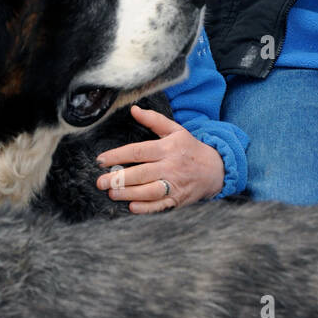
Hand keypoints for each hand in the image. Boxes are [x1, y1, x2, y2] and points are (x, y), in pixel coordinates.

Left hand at [96, 105, 224, 212]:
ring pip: (148, 191)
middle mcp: (170, 166)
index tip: (101, 160)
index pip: (138, 151)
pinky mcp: (178, 200)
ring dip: (128, 193)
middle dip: (118, 178)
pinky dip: (146, 208)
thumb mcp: (175, 130)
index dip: (117, 155)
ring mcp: (175, 185)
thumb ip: (154, 120)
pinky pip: (160, 206)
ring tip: (112, 194)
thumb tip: (134, 109)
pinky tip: (132, 207)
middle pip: (141, 173)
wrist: (216, 169)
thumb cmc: (190, 148)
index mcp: (167, 148)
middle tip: (101, 182)